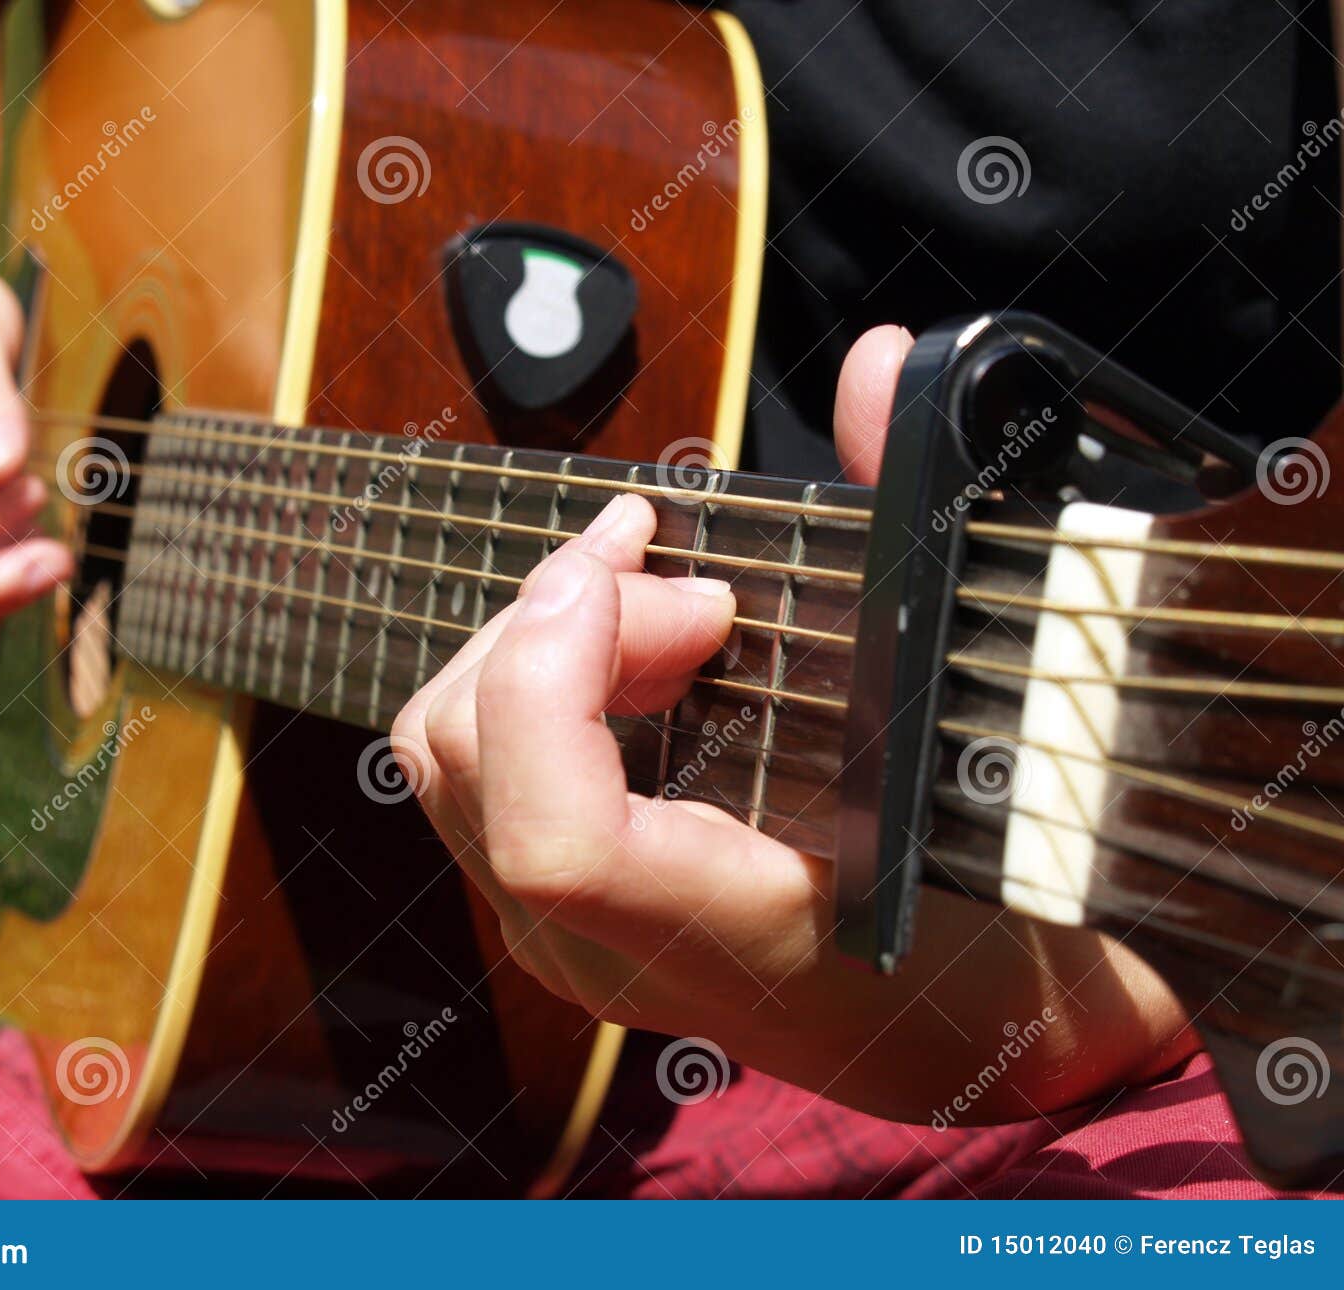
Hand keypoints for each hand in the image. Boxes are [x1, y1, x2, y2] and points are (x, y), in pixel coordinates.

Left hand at [394, 326, 1192, 1123]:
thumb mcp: (995, 761)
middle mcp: (606, 950)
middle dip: (556, 617)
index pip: (553, 836)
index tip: (643, 552)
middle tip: (693, 581)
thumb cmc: (1002, 925)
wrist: (975, 1050)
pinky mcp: (554, 908)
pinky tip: (639, 653)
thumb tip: (879, 366)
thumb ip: (923, 555)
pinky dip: (535, 677)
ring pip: (446, 755)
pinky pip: (478, 769)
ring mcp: (564, 935)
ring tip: (666, 608)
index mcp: (717, 941)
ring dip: (538, 639)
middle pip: (462, 755)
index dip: (555, 666)